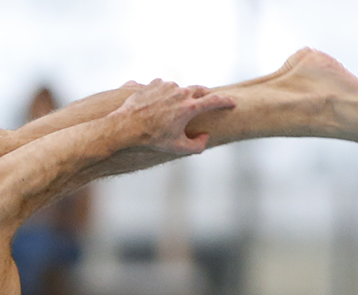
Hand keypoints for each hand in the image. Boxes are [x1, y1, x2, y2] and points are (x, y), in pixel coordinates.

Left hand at [110, 79, 235, 155]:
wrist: (125, 126)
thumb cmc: (152, 138)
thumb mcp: (177, 147)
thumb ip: (197, 146)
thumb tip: (205, 136)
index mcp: (190, 107)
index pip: (215, 100)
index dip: (226, 101)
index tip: (232, 102)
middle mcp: (180, 92)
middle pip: (199, 90)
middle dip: (204, 95)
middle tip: (205, 102)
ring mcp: (166, 85)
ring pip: (180, 88)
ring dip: (181, 95)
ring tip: (175, 106)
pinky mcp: (153, 83)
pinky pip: (163, 86)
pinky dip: (164, 93)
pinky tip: (159, 102)